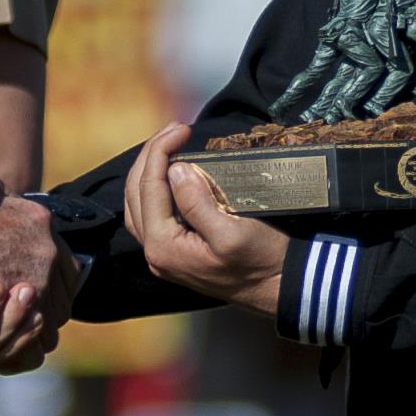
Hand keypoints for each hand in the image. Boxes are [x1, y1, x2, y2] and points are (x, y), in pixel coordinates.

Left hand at [122, 126, 284, 317]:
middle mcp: (155, 253)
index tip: (183, 127)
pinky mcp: (173, 253)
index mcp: (164, 246)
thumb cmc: (262, 261)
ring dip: (148, 170)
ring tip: (168, 144)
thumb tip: (175, 169)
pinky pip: (150, 215)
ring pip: (138, 204)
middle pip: (136, 193)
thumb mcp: (233, 232)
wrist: (279, 288)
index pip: (149, 187)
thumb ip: (198, 202)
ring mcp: (162, 255)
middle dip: (151, 155)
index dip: (160, 151)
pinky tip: (167, 173)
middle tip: (176, 128)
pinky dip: (153, 189)